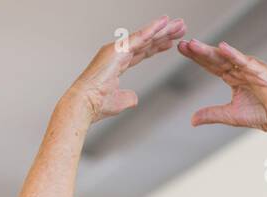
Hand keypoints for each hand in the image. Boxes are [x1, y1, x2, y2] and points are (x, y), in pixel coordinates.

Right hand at [68, 16, 186, 124]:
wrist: (85, 104)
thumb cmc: (97, 104)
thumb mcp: (119, 102)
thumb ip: (128, 98)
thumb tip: (134, 99)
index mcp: (118, 64)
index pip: (142, 52)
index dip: (157, 47)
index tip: (171, 42)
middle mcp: (118, 53)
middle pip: (147, 42)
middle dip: (165, 35)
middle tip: (180, 28)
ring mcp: (117, 49)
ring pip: (146, 37)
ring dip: (163, 30)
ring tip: (179, 24)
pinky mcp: (118, 49)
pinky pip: (139, 37)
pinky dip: (153, 29)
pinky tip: (164, 22)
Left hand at [177, 38, 266, 136]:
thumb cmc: (262, 115)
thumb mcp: (231, 115)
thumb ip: (212, 114)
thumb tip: (192, 120)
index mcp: (233, 77)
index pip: (211, 65)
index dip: (196, 58)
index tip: (181, 49)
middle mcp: (241, 69)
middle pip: (216, 58)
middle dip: (199, 51)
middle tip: (182, 43)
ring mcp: (251, 68)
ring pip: (227, 58)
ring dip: (210, 51)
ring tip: (194, 45)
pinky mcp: (261, 71)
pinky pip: (245, 62)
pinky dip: (234, 54)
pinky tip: (222, 48)